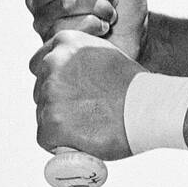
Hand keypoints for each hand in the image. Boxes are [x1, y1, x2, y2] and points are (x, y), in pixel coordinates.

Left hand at [30, 29, 140, 161]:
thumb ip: (81, 59)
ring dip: (60, 124)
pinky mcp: (51, 123)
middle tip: (83, 114)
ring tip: (89, 127)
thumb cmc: (133, 86)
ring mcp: (50, 93)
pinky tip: (80, 141)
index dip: (54, 82)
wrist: (147, 108)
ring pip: (43, 115)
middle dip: (57, 103)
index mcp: (65, 42)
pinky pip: (45, 138)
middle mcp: (52, 63)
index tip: (68, 94)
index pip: (40, 64)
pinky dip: (60, 144)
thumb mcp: (105, 55)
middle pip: (41, 91)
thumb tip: (70, 75)